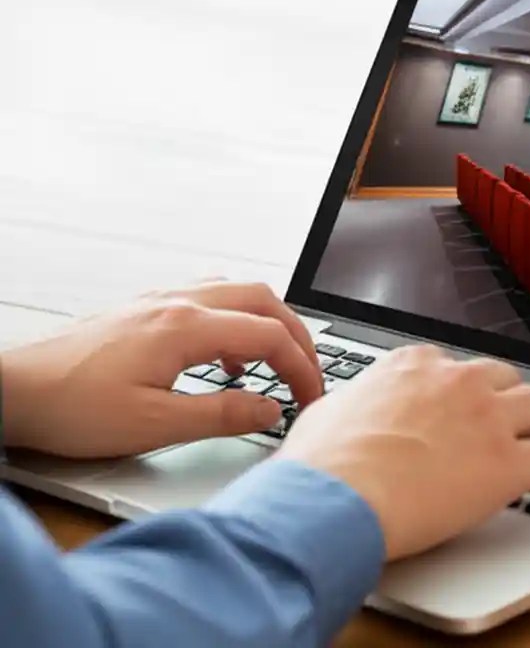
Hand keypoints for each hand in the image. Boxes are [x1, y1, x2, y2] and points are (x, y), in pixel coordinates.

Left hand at [0, 281, 322, 457]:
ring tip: (275, 361)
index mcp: (185, 327)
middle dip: (296, 336)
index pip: (270, 337)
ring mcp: (157, 302)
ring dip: (266, 322)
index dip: (302, 368)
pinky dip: (233, 322)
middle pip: (263, 300)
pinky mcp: (142, 311)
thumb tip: (269, 409)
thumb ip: (222, 416)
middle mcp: (176, 303)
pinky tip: (223, 359)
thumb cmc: (70, 408)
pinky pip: (207, 299)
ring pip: (236, 292)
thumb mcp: (155, 425)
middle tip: (307, 374)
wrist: (10, 391)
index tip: (310, 398)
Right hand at [275, 345, 529, 560]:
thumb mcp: (331, 409)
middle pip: (507, 378)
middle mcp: (459, 382)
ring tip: (528, 449)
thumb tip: (355, 412)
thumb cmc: (323, 464)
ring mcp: (488, 420)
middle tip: (499, 429)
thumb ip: (359, 401)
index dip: (462, 394)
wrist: (333, 499)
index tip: (459, 412)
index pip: (458, 366)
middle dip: (506, 402)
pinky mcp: (506, 464)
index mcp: (417, 365)